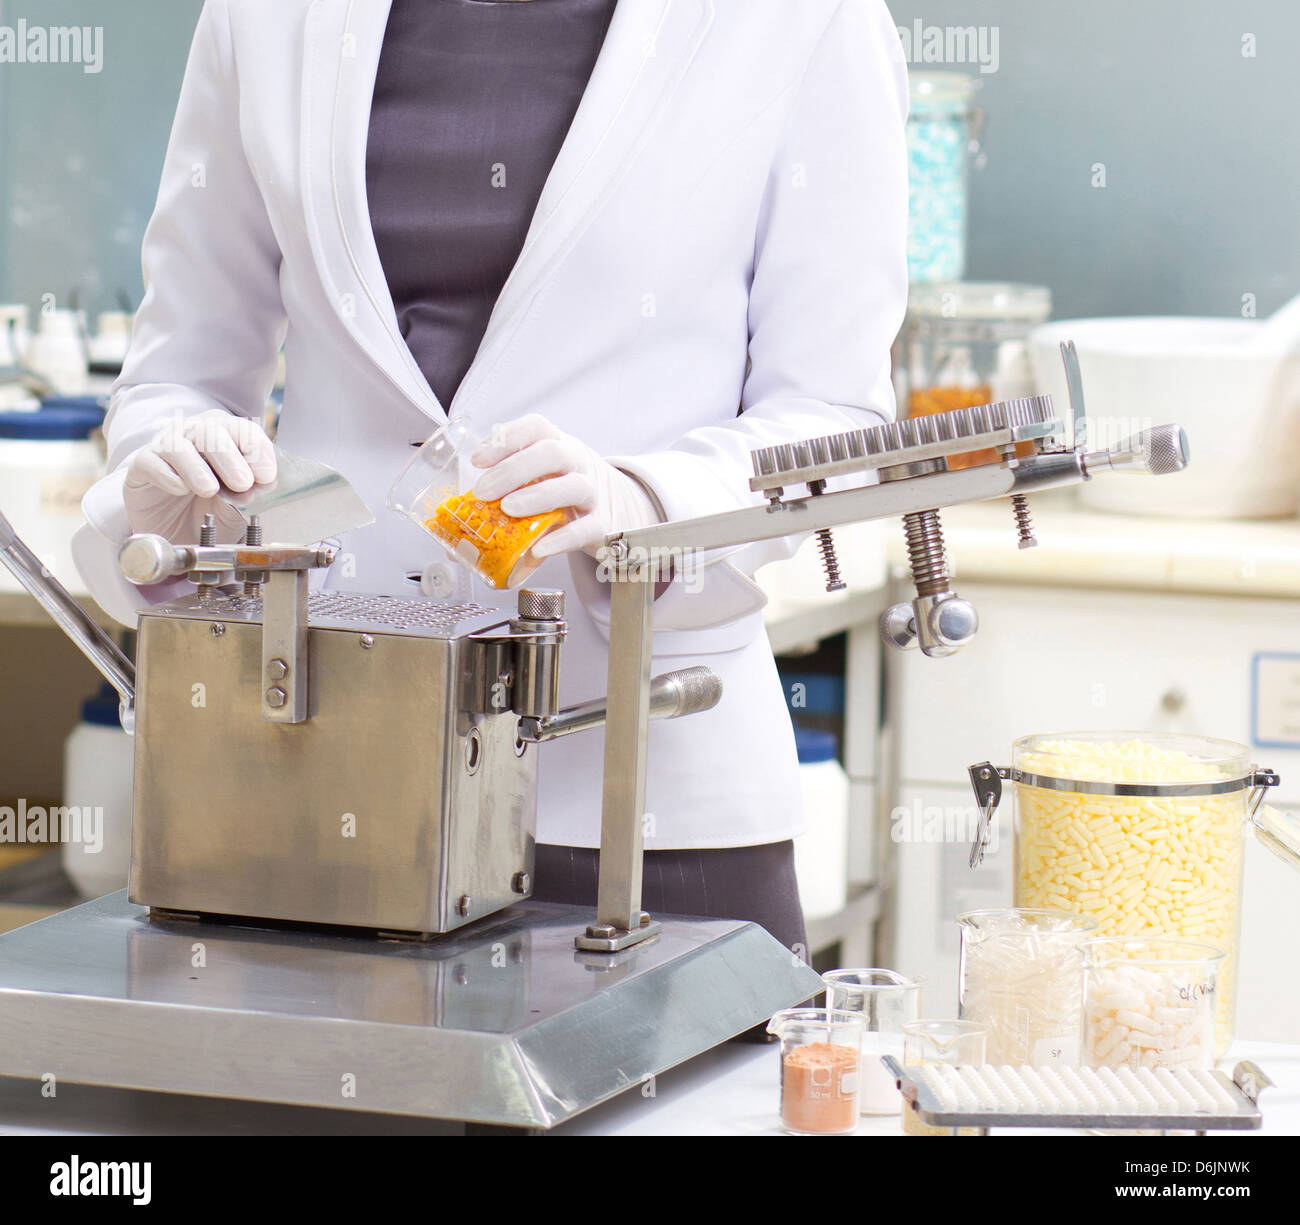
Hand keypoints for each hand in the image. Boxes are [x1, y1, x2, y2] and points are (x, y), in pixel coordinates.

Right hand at [123, 409, 276, 543]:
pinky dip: (167, 475)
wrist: (177, 536)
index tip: (266, 475)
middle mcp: (194, 434)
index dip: (256, 449)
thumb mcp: (237, 507)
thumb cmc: (210, 512)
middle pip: (210, 430)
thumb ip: (249, 494)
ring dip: (197, 467)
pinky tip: (179, 490)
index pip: (242, 429)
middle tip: (243, 483)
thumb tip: (261, 483)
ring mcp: (165, 447)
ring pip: (178, 443)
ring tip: (209, 490)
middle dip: (230, 457)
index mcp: (225, 437)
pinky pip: (150, 461)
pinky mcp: (140, 466)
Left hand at [470, 415, 659, 559]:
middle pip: (552, 452)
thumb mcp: (539, 482)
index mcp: (558, 446)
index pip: (536, 428)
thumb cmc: (563, 495)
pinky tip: (538, 548)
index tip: (478, 460)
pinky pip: (585, 529)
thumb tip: (459, 531)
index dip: (506, 438)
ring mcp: (592, 494)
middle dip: (513, 469)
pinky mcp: (602, 526)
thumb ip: (505, 496)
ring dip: (538, 496)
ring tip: (509, 509)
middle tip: (484, 490)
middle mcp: (578, 463)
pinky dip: (562, 539)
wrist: (613, 513)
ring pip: (573, 486)